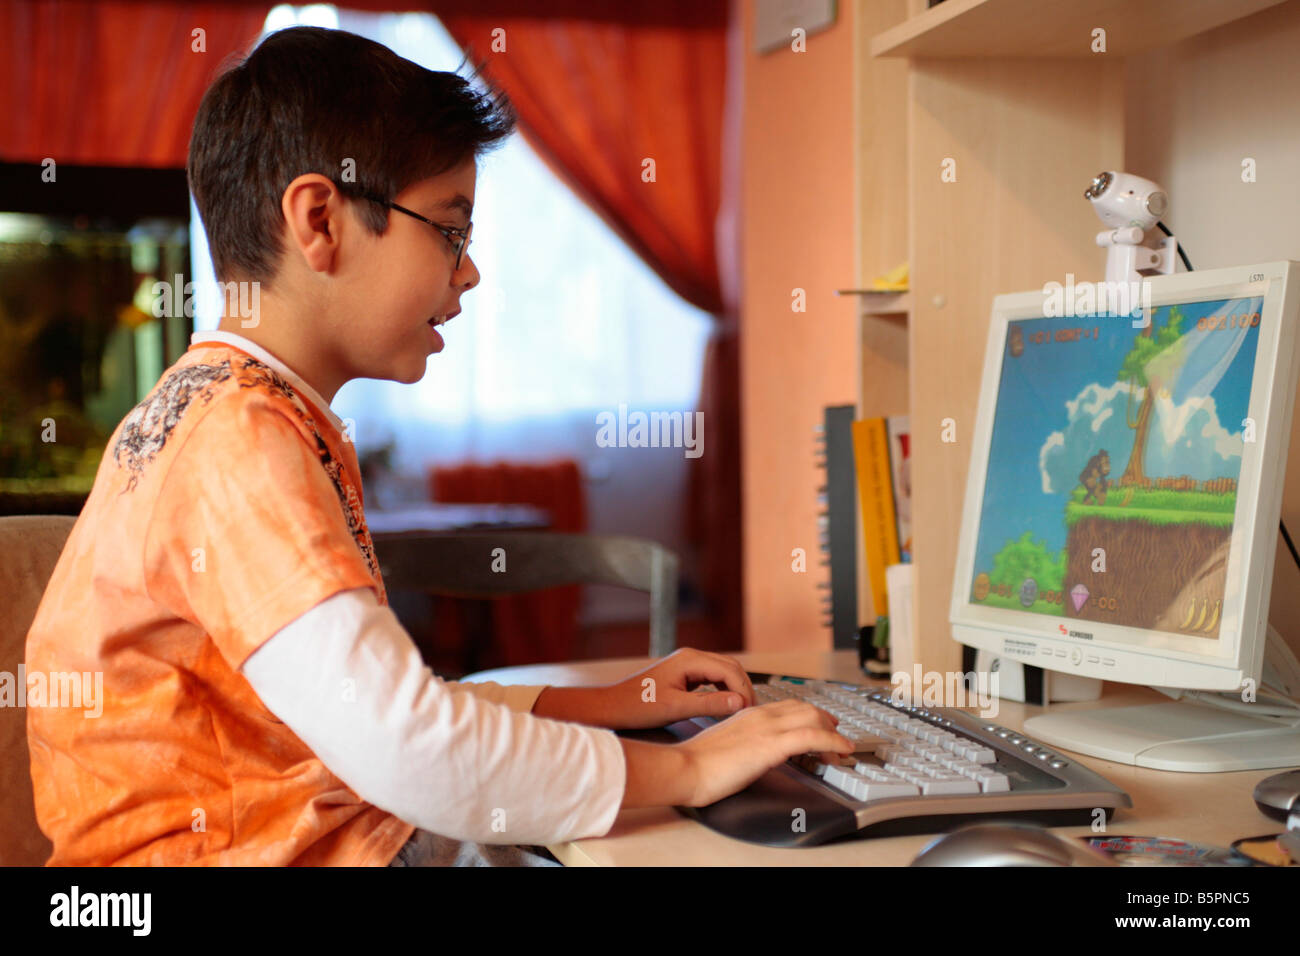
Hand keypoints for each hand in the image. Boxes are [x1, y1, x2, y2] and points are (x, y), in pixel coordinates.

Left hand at [599, 648, 757, 729]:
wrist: (613, 706)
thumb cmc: (637, 706)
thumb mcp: (676, 708)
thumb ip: (709, 704)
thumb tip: (739, 702)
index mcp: (689, 660)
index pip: (729, 670)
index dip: (743, 690)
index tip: (749, 710)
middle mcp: (690, 657)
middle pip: (729, 667)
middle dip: (743, 688)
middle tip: (752, 710)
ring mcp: (687, 665)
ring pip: (722, 672)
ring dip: (735, 688)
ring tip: (743, 709)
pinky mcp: (684, 674)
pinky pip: (712, 678)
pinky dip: (723, 690)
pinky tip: (727, 704)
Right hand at [678, 699, 854, 806]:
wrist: (685, 768)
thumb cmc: (697, 763)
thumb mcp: (725, 746)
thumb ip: (743, 743)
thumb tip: (754, 754)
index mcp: (748, 714)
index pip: (787, 707)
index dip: (810, 715)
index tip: (821, 726)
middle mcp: (759, 715)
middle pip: (805, 708)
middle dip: (826, 722)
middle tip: (838, 737)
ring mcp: (766, 728)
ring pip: (813, 717)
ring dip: (833, 733)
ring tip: (842, 749)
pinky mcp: (771, 745)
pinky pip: (812, 736)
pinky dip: (833, 741)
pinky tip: (841, 750)